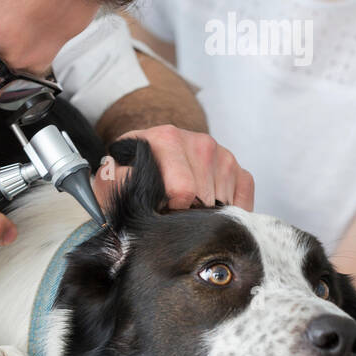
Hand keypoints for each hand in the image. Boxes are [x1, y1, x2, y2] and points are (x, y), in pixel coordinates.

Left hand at [94, 124, 254, 211]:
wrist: (149, 159)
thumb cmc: (132, 175)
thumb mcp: (112, 179)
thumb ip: (118, 186)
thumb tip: (135, 201)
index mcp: (166, 139)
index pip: (183, 190)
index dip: (169, 213)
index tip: (158, 213)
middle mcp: (200, 142)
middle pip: (203, 201)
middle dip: (187, 216)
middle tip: (170, 214)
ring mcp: (222, 155)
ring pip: (223, 205)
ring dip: (205, 215)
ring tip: (186, 209)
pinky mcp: (239, 169)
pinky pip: (243, 202)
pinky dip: (227, 214)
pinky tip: (208, 211)